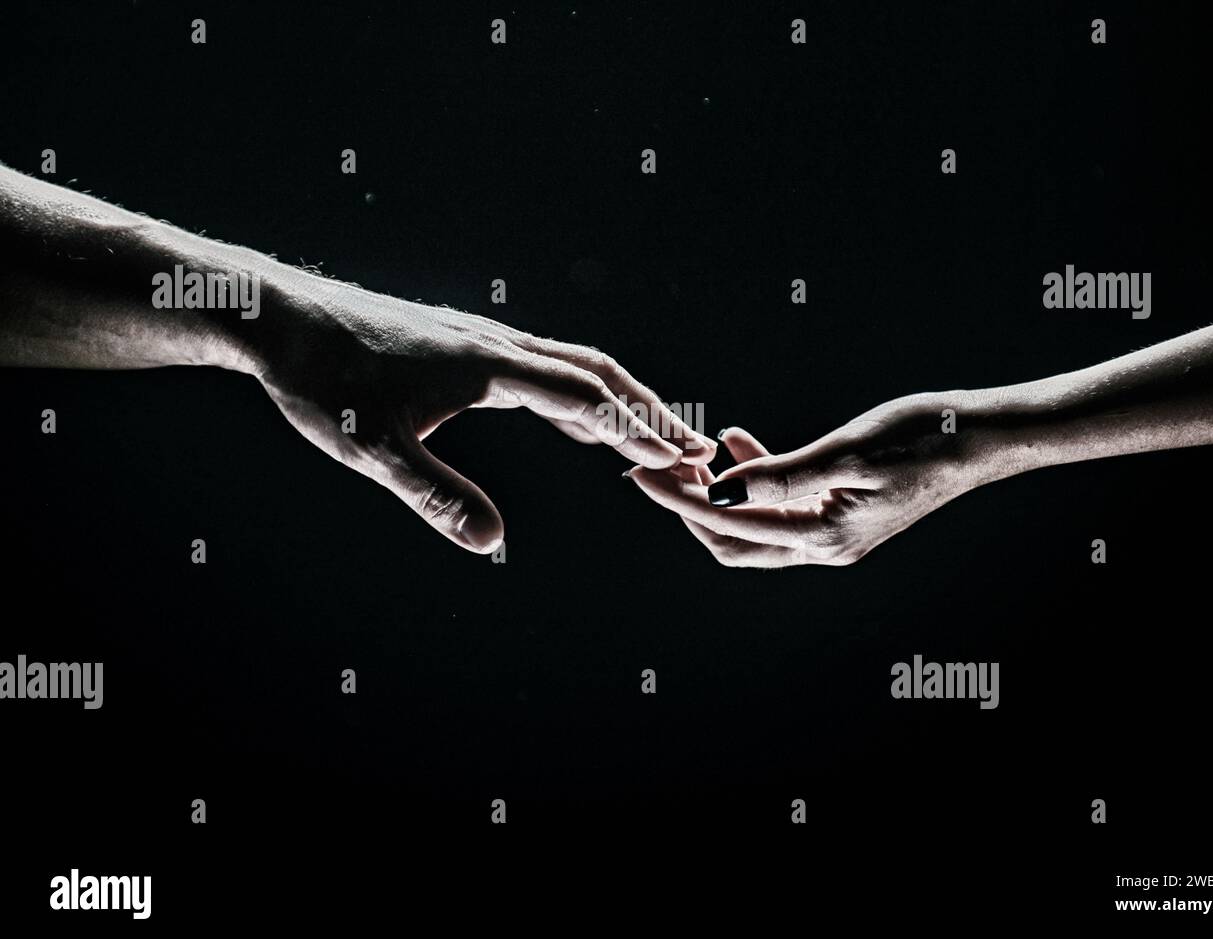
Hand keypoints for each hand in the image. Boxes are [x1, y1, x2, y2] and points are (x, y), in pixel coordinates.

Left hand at [253, 281, 715, 552]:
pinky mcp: (466, 345)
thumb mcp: (374, 448)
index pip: (584, 396)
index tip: (681, 457)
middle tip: (695, 451)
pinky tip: (583, 426)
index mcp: (489, 365)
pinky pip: (545, 370)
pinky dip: (583, 398)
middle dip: (650, 413)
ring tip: (657, 440)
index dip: (637, 429)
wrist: (280, 316)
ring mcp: (484, 340)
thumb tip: (492, 544)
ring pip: (574, 367)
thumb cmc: (323, 380)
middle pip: (596, 374)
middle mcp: (498, 344)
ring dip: (621, 403)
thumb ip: (435, 495)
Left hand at [627, 393, 988, 567]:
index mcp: (823, 538)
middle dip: (691, 506)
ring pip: (753, 524)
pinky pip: (780, 505)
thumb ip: (781, 474)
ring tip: (692, 453)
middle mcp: (824, 547)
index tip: (644, 475)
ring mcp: (832, 533)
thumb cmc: (923, 437)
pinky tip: (738, 442)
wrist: (978, 439)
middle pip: (732, 541)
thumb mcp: (848, 452)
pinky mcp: (839, 512)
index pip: (729, 527)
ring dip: (719, 493)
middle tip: (657, 467)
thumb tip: (720, 491)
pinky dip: (753, 478)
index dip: (682, 501)